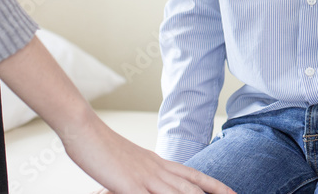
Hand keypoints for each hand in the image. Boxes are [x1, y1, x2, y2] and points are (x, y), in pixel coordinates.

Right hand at [67, 113, 233, 193]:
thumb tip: (152, 183)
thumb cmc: (103, 148)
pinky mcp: (128, 185)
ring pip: (178, 192)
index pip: (193, 174)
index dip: (214, 185)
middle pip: (192, 185)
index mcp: (158, 162)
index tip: (231, 192)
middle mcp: (156, 169)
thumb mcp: (131, 162)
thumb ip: (145, 174)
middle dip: (215, 193)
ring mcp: (144, 177)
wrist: (85, 130)